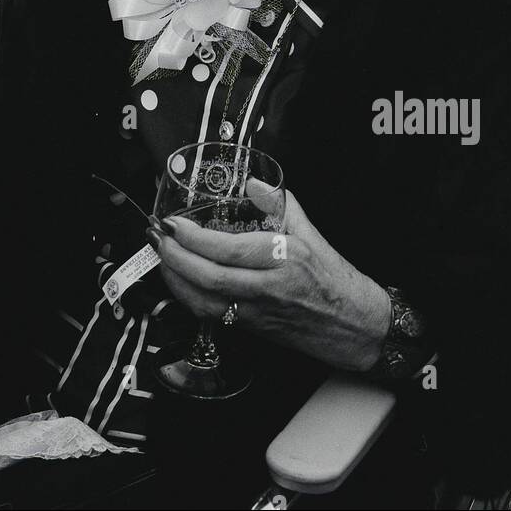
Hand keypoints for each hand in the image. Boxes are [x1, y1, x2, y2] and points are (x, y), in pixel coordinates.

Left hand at [151, 189, 390, 372]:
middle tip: (156, 236)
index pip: (229, 250)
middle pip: (209, 278)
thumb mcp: (311, 233)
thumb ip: (278, 204)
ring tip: (160, 256)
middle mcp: (267, 288)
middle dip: (174, 257)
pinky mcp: (250, 328)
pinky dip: (188, 297)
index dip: (195, 238)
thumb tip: (252, 182)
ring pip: (204, 302)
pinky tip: (178, 280)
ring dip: (174, 279)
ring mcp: (256, 312)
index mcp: (284, 259)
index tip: (174, 223)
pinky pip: (210, 314)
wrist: (354, 326)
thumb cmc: (335, 280)